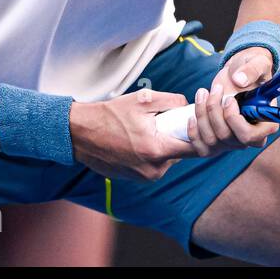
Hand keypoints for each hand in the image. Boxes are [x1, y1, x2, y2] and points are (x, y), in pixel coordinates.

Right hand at [70, 87, 199, 181]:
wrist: (80, 133)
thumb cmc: (110, 115)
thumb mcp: (143, 99)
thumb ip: (171, 100)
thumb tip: (187, 105)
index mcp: (157, 150)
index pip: (193, 148)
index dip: (199, 135)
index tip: (193, 123)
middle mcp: (153, 169)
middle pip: (179, 154)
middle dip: (176, 138)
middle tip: (163, 123)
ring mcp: (143, 176)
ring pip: (166, 160)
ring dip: (162, 146)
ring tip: (145, 131)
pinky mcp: (134, 178)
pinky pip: (152, 165)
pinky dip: (150, 154)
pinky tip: (136, 140)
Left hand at [189, 46, 278, 155]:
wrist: (238, 72)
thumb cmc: (251, 69)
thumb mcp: (256, 63)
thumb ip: (251, 70)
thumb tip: (239, 80)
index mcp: (265, 124)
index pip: (249, 136)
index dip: (234, 120)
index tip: (229, 99)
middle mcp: (250, 137)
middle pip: (227, 137)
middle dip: (214, 112)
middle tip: (214, 90)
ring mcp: (233, 141)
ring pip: (212, 140)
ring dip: (202, 115)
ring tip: (202, 92)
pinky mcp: (217, 140)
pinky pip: (202, 148)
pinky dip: (193, 132)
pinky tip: (192, 116)